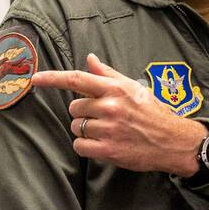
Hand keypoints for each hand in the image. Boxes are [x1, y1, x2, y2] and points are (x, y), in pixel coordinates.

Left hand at [32, 54, 206, 176]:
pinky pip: (80, 146)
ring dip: (86, 131)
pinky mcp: (108, 150)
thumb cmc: (153, 113)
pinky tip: (104, 144)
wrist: (174, 141)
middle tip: (105, 118)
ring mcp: (109, 129)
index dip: (52, 78)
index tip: (35, 78)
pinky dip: (87, 146)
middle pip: (74, 108)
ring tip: (108, 132)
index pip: (76, 79)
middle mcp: (110, 107)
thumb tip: (90, 59)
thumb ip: (108, 75)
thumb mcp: (134, 88)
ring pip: (77, 127)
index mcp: (115, 89)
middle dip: (84, 113)